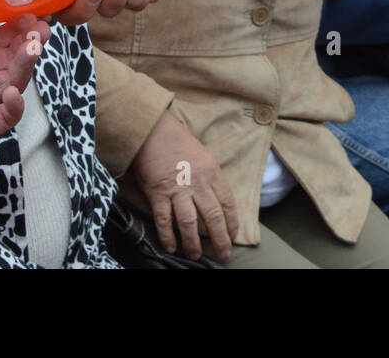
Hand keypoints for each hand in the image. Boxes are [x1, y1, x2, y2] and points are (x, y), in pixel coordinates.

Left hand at [0, 0, 48, 175]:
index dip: (15, 27)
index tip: (30, 12)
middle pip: (11, 58)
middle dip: (29, 43)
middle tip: (43, 28)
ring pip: (12, 82)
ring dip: (25, 66)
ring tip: (33, 49)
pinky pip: (2, 118)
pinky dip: (12, 107)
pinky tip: (11, 92)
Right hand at [131, 110, 239, 261]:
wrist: (155, 131)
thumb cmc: (180, 145)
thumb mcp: (204, 158)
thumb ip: (211, 180)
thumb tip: (218, 202)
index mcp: (212, 173)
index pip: (228, 203)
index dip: (232, 223)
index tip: (233, 237)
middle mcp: (198, 182)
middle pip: (213, 216)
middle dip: (220, 239)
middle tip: (223, 255)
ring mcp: (177, 188)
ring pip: (189, 221)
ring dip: (193, 242)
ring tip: (195, 256)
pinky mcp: (158, 192)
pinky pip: (164, 219)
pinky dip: (167, 235)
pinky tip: (171, 247)